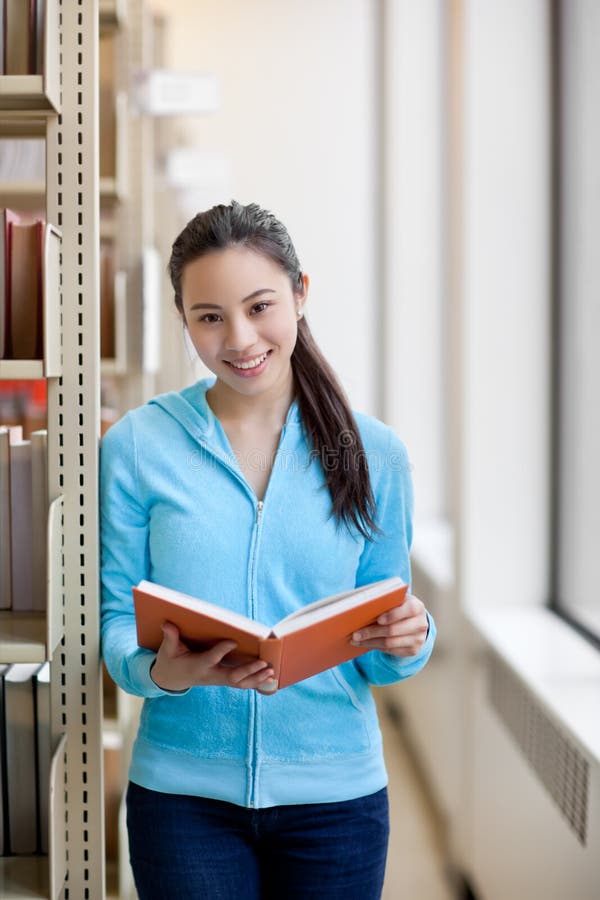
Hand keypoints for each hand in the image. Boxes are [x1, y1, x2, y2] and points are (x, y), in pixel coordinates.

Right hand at [150, 621, 277, 691]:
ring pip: (239, 683)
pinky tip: (270, 678)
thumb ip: (170, 637)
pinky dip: (256, 682)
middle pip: (232, 677)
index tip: (233, 641)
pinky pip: (241, 684)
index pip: (211, 659)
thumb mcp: (168, 649)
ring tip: (271, 671)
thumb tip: (167, 623)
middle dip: (248, 671)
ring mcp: (217, 680)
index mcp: (197, 666)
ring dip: (256, 678)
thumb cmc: (171, 660)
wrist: (171, 679)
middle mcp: (210, 675)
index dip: (222, 650)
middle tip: (263, 663)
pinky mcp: (223, 681)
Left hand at [351, 593, 428, 657]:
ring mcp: (418, 639)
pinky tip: (364, 643)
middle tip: (355, 634)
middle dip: (372, 632)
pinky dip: (375, 647)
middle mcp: (420, 624)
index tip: (378, 619)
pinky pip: (390, 651)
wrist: (415, 621)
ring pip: (390, 643)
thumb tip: (363, 607)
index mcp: (417, 607)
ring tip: (355, 640)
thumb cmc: (400, 606)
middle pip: (394, 630)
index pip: (408, 610)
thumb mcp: (397, 600)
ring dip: (370, 642)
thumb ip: (386, 601)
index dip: (393, 615)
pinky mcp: (412, 650)